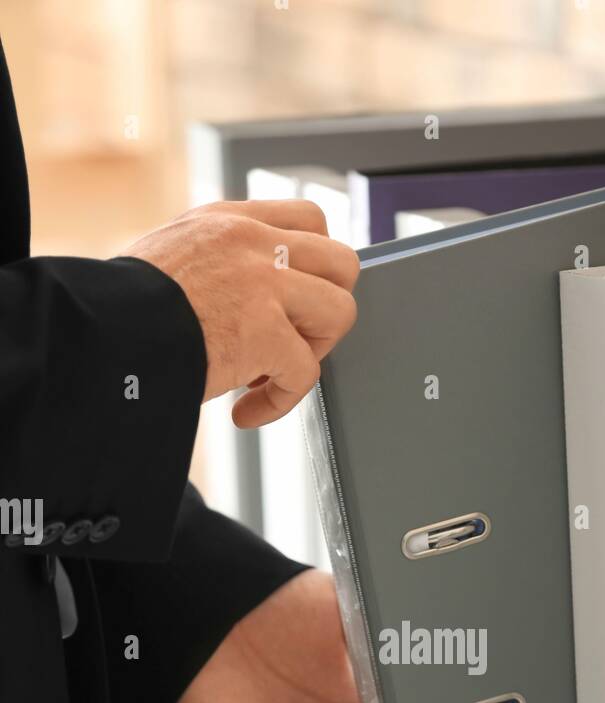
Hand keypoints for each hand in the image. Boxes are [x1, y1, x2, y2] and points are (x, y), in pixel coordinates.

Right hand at [124, 199, 359, 427]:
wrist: (93, 332)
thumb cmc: (118, 310)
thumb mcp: (169, 259)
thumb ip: (217, 265)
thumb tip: (244, 299)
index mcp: (229, 221)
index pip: (310, 219)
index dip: (315, 266)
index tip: (296, 301)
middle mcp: (252, 241)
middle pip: (342, 262)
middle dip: (325, 309)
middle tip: (292, 341)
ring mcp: (263, 283)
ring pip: (339, 312)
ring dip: (312, 353)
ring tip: (270, 373)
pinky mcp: (264, 331)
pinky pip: (305, 373)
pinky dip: (280, 402)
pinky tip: (244, 413)